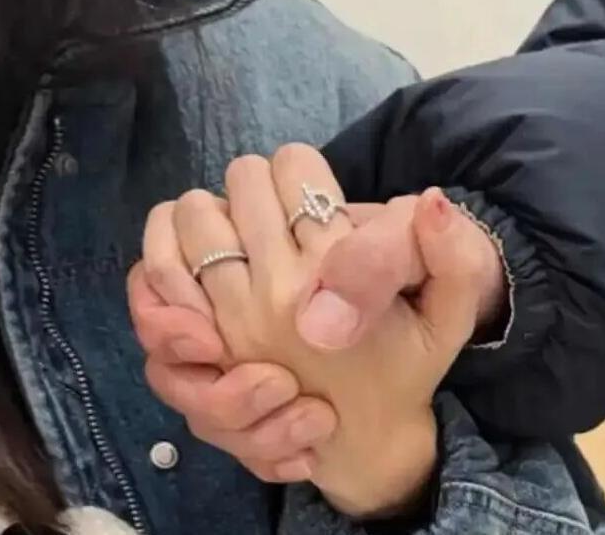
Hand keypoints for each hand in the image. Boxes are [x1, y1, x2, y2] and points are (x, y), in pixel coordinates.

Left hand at [142, 145, 483, 517]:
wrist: (362, 438)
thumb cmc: (406, 363)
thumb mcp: (449, 313)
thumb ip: (451, 255)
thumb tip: (427, 201)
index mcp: (338, 271)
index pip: (294, 166)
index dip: (304, 168)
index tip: (315, 195)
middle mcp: (278, 291)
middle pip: (241, 181)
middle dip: (260, 184)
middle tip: (279, 212)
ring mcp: (230, 318)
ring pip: (193, 216)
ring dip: (211, 210)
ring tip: (237, 228)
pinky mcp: (200, 346)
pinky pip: (153, 277)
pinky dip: (161, 251)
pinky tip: (187, 252)